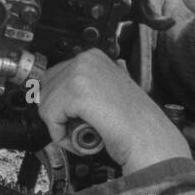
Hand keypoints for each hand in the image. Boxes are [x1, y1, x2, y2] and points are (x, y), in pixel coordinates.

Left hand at [38, 49, 189, 171]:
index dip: (58, 102)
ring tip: (83, 133)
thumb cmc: (133, 122)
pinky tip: (81, 137)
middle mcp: (86, 59)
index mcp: (93, 56)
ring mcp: (81, 73)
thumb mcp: (106, 91)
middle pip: (45, 88)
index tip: (67, 116)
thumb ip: (85, 87)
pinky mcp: (77, 92)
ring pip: (46, 103)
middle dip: (56, 113)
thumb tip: (60, 93)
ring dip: (59, 126)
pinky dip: (60, 134)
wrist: (149, 138)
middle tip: (77, 127)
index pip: (53, 76)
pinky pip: (49, 116)